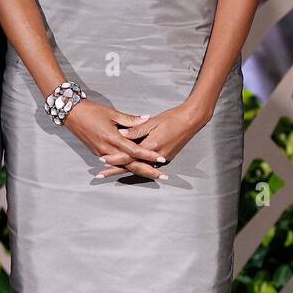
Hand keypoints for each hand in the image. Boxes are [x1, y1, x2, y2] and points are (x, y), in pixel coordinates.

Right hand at [60, 98, 164, 177]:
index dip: (149, 155)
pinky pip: (115, 164)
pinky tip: (135, 171)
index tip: (162, 159)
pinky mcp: (98, 153)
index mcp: (112, 138)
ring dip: (139, 171)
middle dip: (148, 170)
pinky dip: (126, 168)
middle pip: (131, 164)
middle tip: (163, 175)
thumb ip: (131, 120)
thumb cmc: (92, 111)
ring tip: (153, 174)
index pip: (135, 150)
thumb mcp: (113, 114)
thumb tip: (147, 118)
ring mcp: (102, 153)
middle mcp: (107, 150)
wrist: (73, 115)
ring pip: (123, 166)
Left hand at [96, 101, 211, 180]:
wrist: (191, 120)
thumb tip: (120, 133)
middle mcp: (156, 157)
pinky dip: (136, 167)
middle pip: (131, 166)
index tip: (101, 159)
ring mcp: (162, 159)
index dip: (114, 158)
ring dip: (124, 170)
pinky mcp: (165, 158)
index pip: (129, 156)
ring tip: (109, 172)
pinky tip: (128, 168)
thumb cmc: (173, 118)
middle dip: (115, 170)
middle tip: (100, 174)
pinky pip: (147, 165)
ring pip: (138, 167)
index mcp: (151, 146)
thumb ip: (136, 129)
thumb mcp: (153, 122)